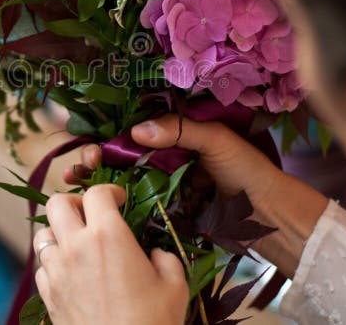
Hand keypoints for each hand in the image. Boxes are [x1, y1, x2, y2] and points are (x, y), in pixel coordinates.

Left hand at [33, 185, 188, 324]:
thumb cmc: (153, 323)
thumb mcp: (174, 285)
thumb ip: (166, 259)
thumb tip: (156, 254)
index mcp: (108, 236)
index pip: (96, 193)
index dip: (109, 191)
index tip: (119, 200)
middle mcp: (76, 247)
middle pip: (56, 203)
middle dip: (74, 202)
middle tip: (91, 214)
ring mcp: (57, 271)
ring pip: (43, 234)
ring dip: (59, 233)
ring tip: (78, 243)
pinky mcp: (48, 295)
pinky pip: (42, 267)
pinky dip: (53, 263)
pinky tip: (72, 273)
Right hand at [64, 116, 328, 276]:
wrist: (269, 215)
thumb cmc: (248, 170)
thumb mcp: (217, 140)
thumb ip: (180, 130)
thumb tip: (137, 130)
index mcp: (175, 137)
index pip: (132, 131)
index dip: (107, 135)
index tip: (91, 143)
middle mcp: (163, 161)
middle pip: (118, 157)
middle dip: (94, 159)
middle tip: (84, 165)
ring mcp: (161, 188)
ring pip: (120, 182)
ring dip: (94, 182)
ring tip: (75, 183)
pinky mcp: (164, 215)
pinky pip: (134, 208)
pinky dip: (112, 207)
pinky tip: (93, 206)